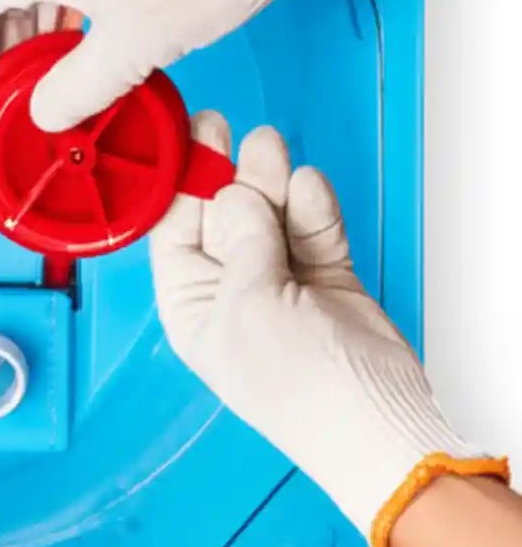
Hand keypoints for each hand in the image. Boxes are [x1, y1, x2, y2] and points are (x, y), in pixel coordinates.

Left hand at [149, 113, 501, 546]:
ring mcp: (278, 281)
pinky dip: (309, 206)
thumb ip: (241, 240)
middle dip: (223, 173)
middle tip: (222, 130)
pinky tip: (305, 186)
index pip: (173, 231)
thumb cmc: (295, 387)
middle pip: (220, 215)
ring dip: (268, 181)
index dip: (177, 185)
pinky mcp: (324, 276)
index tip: (181, 141)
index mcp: (189, 305)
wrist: (373, 416)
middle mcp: (228, 290)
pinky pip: (310, 229)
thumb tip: (234, 193)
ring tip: (269, 148)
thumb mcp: (248, 304)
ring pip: (268, 215)